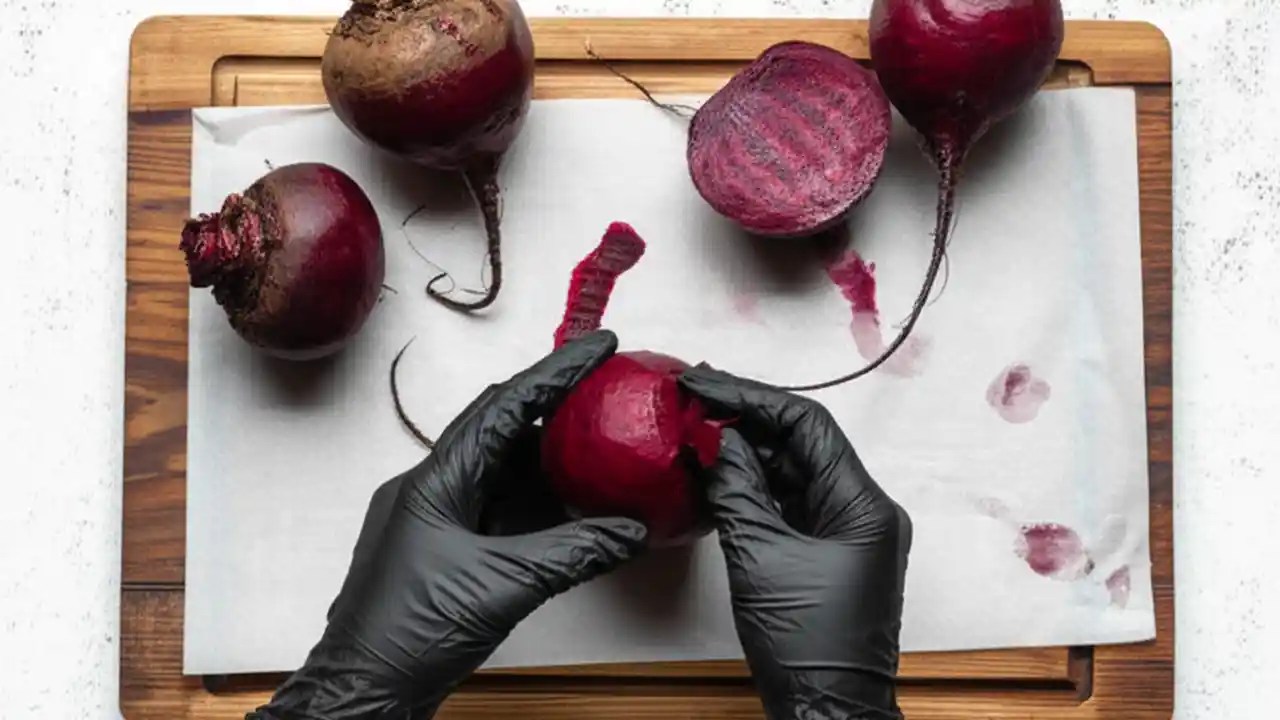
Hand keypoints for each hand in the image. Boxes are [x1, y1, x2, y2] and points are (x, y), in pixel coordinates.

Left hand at [249, 331, 648, 719]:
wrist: (362, 689)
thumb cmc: (409, 634)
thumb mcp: (505, 587)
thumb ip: (574, 553)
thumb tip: (632, 531)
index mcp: (435, 480)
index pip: (504, 406)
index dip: (556, 373)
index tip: (599, 347)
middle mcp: (431, 487)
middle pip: (500, 428)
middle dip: (553, 405)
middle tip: (604, 388)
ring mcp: (434, 518)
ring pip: (498, 468)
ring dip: (546, 456)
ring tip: (598, 441)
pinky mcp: (442, 548)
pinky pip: (493, 505)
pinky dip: (533, 499)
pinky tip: (568, 503)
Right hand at [680, 368, 913, 719]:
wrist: (829, 712)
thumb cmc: (806, 647)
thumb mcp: (758, 556)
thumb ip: (735, 489)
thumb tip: (715, 440)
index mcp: (862, 504)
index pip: (807, 423)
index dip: (751, 395)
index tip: (705, 383)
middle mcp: (864, 511)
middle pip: (803, 443)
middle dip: (747, 419)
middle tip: (694, 401)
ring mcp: (850, 532)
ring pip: (796, 471)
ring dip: (748, 453)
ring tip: (697, 433)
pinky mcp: (831, 553)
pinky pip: (793, 502)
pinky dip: (757, 487)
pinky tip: (718, 475)